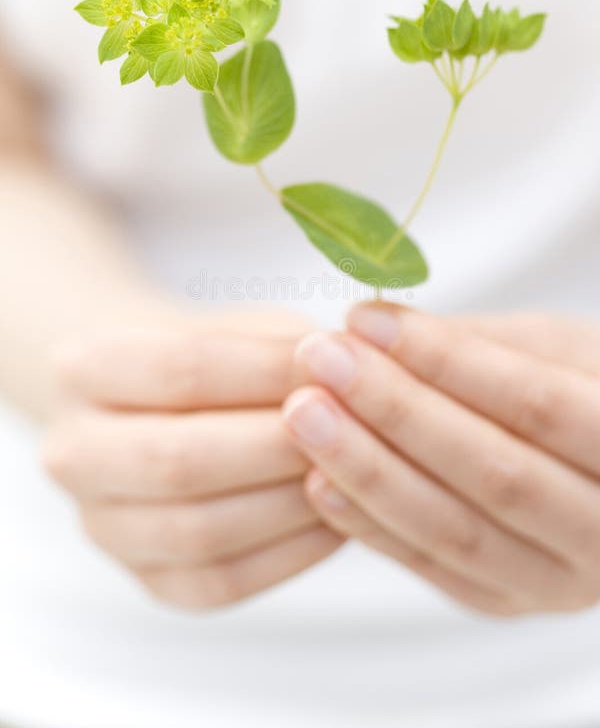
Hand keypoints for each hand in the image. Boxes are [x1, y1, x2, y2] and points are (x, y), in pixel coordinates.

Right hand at [43, 314, 341, 609]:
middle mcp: (73, 453)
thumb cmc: (210, 359)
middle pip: (181, 460)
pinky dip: (290, 553)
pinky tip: (336, 517)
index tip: (338, 365)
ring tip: (351, 472)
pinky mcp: (147, 580)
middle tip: (352, 428)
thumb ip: (282, 350)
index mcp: (82, 368)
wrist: (158, 411)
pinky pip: (221, 581)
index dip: (269, 371)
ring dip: (289, 504)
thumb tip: (348, 375)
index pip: (183, 368)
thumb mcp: (240, 329)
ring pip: (199, 532)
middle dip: (278, 446)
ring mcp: (103, 526)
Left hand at [283, 305, 599, 616]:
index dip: (446, 360)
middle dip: (396, 411)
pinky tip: (317, 481)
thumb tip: (373, 329)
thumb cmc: (582, 387)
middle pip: (495, 474)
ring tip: (302, 413)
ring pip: (457, 532)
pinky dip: (373, 526)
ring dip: (369, 470)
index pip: (537, 405)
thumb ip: (477, 345)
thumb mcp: (556, 349)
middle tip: (318, 359)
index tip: (365, 319)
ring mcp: (560, 581)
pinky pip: (435, 568)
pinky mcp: (508, 602)